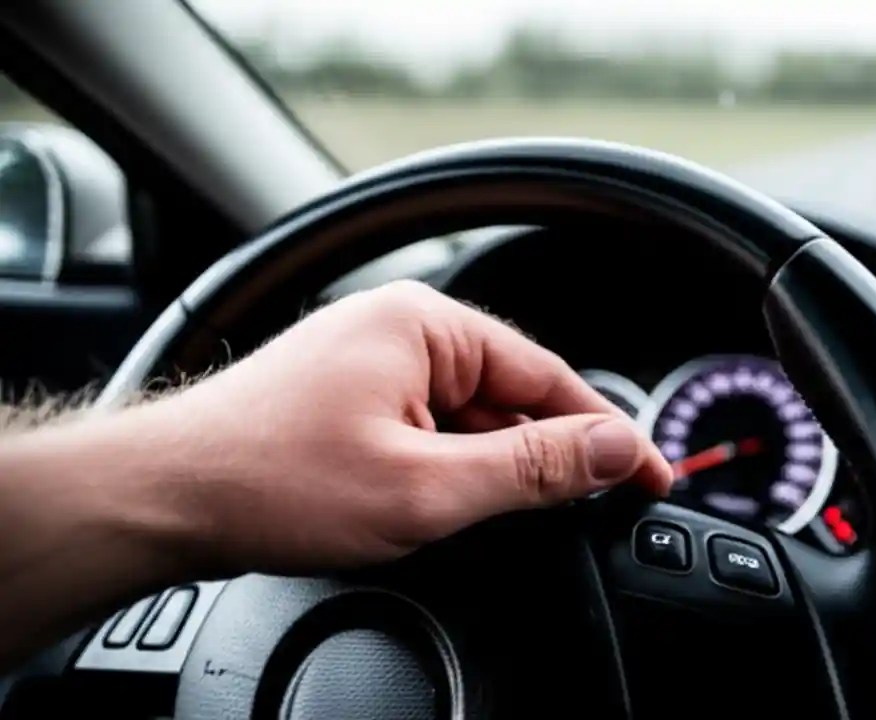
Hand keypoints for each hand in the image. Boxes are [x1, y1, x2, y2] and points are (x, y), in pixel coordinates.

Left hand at [137, 280, 671, 574]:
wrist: (160, 500)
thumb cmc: (269, 480)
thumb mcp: (426, 485)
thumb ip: (532, 466)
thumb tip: (614, 449)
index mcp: (426, 324)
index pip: (550, 376)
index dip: (609, 433)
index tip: (652, 474)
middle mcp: (401, 330)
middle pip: (513, 393)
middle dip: (554, 452)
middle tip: (598, 507)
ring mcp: (372, 363)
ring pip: (472, 415)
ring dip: (500, 464)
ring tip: (512, 515)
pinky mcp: (352, 398)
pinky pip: (432, 425)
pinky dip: (457, 464)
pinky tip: (459, 503)